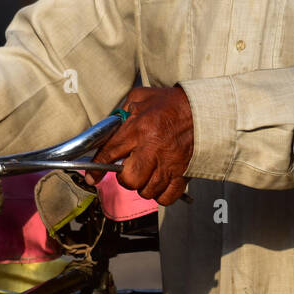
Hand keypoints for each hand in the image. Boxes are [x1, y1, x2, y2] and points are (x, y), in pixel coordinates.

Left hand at [88, 86, 192, 205]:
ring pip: (147, 191)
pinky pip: (167, 196)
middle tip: (129, 170)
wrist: (202, 109)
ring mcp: (170, 163)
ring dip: (143, 186)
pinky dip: (160, 194)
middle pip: (130, 180)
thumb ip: (122, 112)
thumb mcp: (140, 97)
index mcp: (140, 128)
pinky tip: (159, 183)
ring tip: (146, 174)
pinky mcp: (183, 172)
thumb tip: (108, 127)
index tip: (92, 177)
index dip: (97, 168)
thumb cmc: (170, 103)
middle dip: (125, 178)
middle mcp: (153, 148)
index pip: (111, 153)